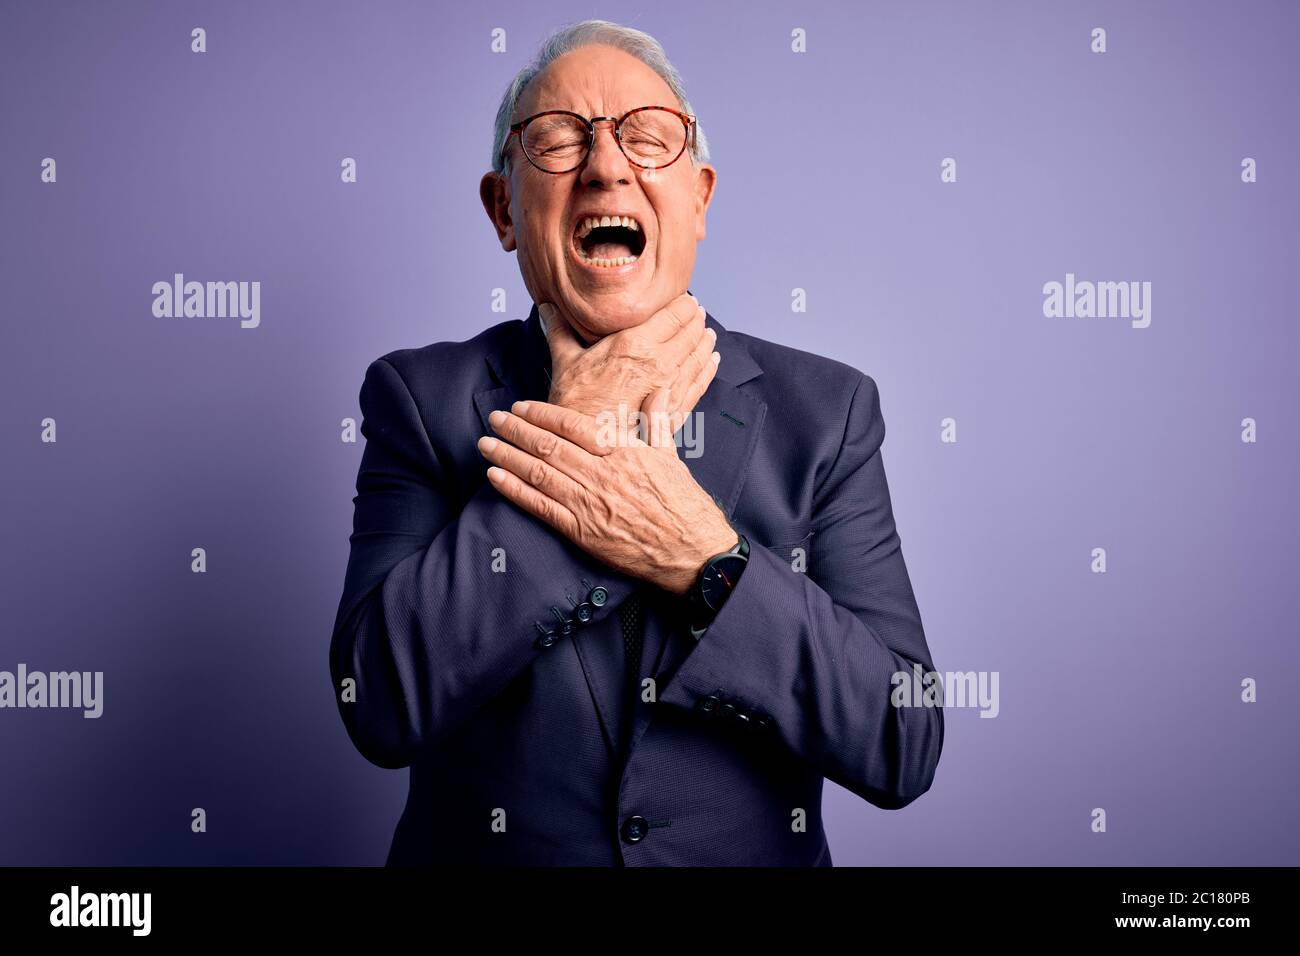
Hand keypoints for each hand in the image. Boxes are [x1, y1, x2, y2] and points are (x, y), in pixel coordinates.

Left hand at [477, 398, 737, 594]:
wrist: (691, 549)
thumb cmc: (683, 503)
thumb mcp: (671, 455)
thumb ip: (657, 421)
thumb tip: (657, 390)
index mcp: (622, 450)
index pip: (572, 424)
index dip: (541, 413)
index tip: (521, 406)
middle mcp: (602, 472)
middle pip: (548, 445)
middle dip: (515, 430)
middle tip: (493, 418)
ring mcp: (590, 502)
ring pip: (539, 472)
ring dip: (507, 456)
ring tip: (486, 444)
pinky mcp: (582, 531)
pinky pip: (541, 507)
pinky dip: (515, 491)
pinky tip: (495, 478)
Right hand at [539, 293, 718, 439]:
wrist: (586, 444)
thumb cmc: (574, 403)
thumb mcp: (565, 360)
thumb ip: (559, 329)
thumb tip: (547, 307)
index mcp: (635, 343)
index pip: (675, 313)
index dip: (684, 303)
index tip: (686, 299)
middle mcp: (659, 361)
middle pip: (692, 331)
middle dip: (696, 320)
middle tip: (697, 313)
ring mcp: (670, 386)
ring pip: (699, 356)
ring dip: (705, 341)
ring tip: (707, 333)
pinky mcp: (674, 409)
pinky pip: (700, 383)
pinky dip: (708, 369)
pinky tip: (711, 361)